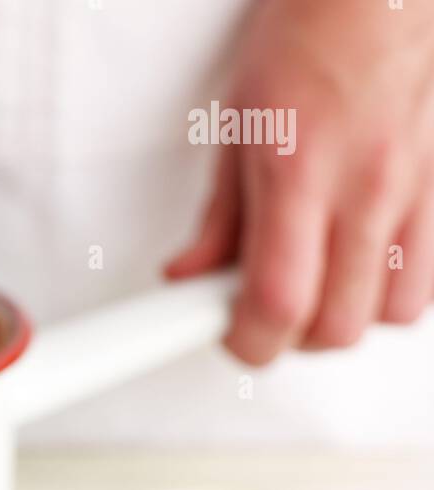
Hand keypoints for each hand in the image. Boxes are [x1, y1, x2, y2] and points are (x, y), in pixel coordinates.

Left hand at [166, 0, 433, 364]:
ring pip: (387, 316)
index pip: (278, 302)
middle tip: (265, 306)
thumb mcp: (239, 126)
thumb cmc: (312, 38)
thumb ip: (217, 219)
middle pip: (335, 328)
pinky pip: (422, 284)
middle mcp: (365, 187)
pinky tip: (357, 265)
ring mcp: (413, 192)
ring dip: (344, 318)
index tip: (227, 334)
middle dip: (291, 338)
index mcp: (301, 171)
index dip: (247, 341)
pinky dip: (386, 294)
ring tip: (316, 285)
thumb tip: (188, 279)